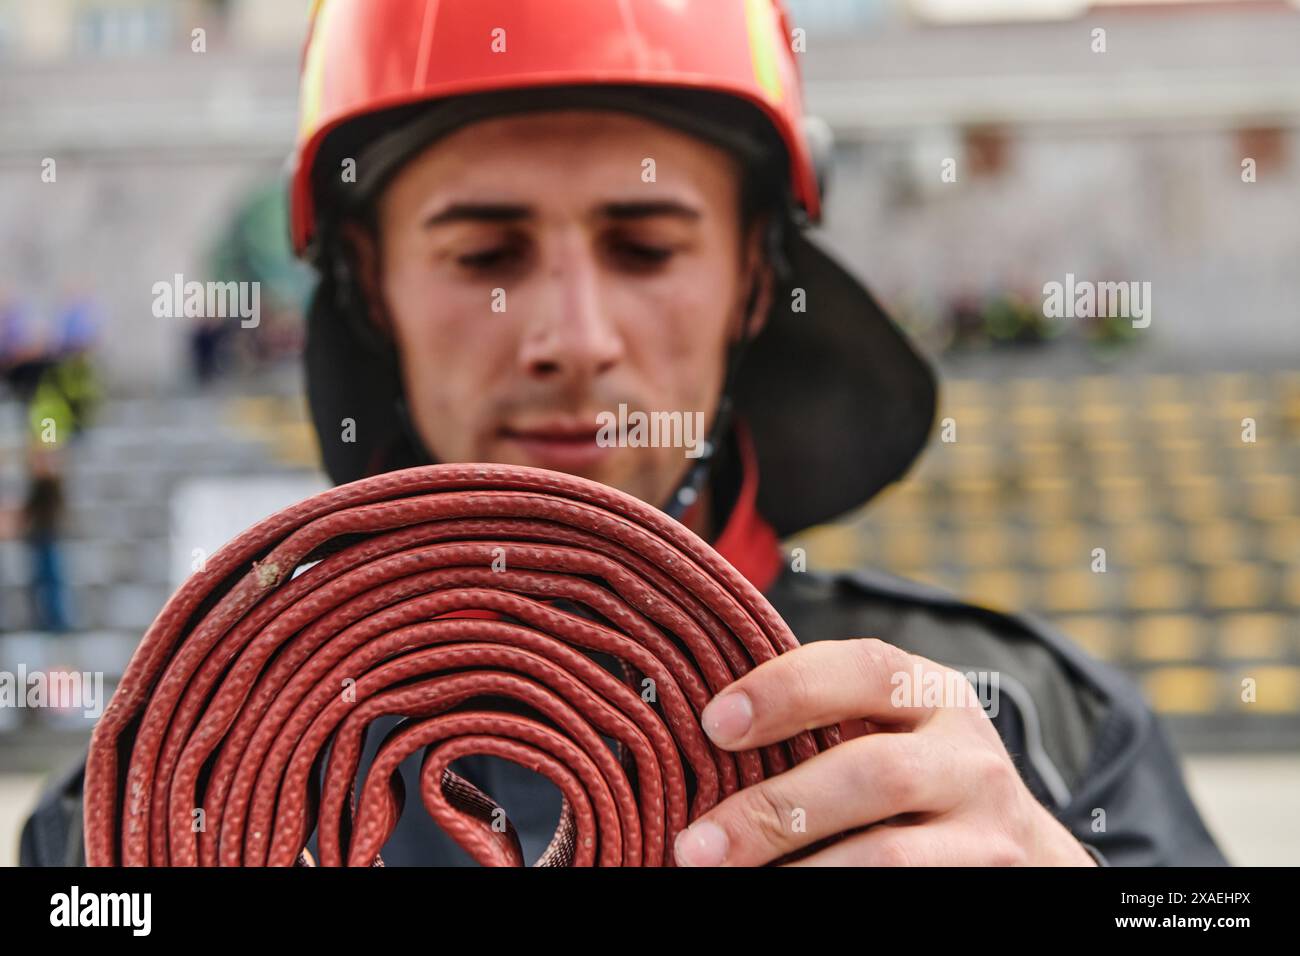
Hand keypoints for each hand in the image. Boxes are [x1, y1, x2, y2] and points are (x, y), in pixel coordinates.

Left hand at [673, 638, 1096, 865]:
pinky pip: (902, 892)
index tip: (713, 724)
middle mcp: (967, 755)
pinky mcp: (989, 882)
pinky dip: (836, 896)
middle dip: (773, 811)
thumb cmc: (914, 780)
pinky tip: (788, 895)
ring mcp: (986, 827)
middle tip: (695, 846)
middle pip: (870, 774)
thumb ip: (819, 719)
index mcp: (930, 693)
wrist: (1020, 850)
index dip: (785, 689)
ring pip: (888, 856)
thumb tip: (699, 737)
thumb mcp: (888, 728)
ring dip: (799, 873)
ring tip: (730, 883)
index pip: (862, 669)